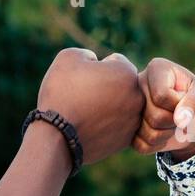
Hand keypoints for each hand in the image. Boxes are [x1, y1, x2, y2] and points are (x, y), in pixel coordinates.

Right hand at [37, 48, 143, 163]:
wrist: (57, 136)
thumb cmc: (62, 93)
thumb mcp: (69, 58)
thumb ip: (87, 54)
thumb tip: (95, 63)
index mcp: (127, 72)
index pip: (115, 61)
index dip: (97, 66)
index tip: (83, 78)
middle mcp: (137, 97)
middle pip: (123, 85)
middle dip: (108, 86)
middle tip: (86, 95)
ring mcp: (134, 121)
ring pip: (122, 106)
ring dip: (109, 106)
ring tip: (87, 112)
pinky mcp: (126, 140)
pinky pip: (118, 126)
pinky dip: (107, 125)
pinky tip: (90, 127)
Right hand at [133, 57, 194, 161]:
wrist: (192, 123)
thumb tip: (180, 120)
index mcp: (156, 68)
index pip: (162, 95)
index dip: (178, 105)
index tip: (185, 99)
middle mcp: (137, 84)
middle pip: (155, 115)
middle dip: (175, 121)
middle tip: (180, 115)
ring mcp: (130, 107)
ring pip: (148, 132)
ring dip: (168, 134)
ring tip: (173, 123)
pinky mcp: (128, 129)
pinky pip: (142, 145)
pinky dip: (158, 145)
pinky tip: (163, 133)